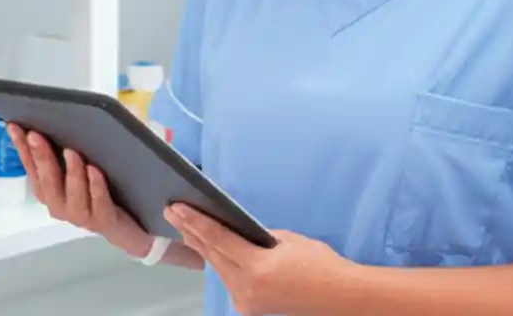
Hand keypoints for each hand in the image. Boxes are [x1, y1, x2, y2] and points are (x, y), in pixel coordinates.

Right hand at [8, 124, 152, 257]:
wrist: (127, 224)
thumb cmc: (98, 189)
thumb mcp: (79, 166)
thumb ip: (64, 148)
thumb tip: (57, 118)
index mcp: (48, 190)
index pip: (31, 166)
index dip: (21, 147)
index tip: (14, 126)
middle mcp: (59, 204)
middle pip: (48, 182)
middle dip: (41, 157)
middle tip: (36, 136)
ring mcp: (80, 215)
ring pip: (72, 195)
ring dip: (71, 172)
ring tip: (71, 151)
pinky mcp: (104, 221)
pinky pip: (98, 204)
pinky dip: (95, 187)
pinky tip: (95, 171)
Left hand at [165, 203, 353, 315]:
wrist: (339, 298)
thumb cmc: (320, 265)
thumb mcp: (287, 240)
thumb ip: (257, 236)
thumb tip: (236, 231)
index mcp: (257, 268)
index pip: (217, 238)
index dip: (194, 221)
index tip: (177, 207)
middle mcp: (247, 288)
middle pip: (211, 254)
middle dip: (190, 231)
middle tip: (172, 212)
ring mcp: (247, 301)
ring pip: (218, 267)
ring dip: (202, 247)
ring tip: (184, 226)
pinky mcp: (250, 306)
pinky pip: (229, 279)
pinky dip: (218, 262)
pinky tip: (206, 249)